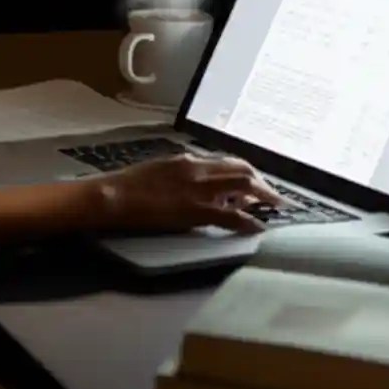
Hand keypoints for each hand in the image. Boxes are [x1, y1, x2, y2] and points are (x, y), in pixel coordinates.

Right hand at [100, 153, 285, 234]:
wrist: (113, 196)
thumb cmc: (128, 186)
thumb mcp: (159, 170)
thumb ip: (182, 175)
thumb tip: (199, 185)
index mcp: (187, 160)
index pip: (227, 162)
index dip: (248, 173)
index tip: (257, 183)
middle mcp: (197, 169)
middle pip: (242, 170)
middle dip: (262, 183)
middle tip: (274, 197)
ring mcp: (198, 189)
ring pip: (243, 186)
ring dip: (264, 196)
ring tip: (275, 207)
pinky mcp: (195, 210)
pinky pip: (231, 215)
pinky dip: (249, 221)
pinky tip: (258, 228)